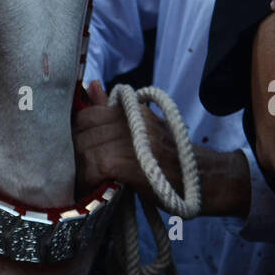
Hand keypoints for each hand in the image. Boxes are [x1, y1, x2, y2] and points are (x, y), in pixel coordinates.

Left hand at [74, 81, 183, 201]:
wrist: (206, 180)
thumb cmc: (171, 159)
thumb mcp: (144, 130)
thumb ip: (113, 112)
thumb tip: (91, 85)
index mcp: (131, 109)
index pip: (86, 114)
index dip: (74, 136)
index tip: (71, 154)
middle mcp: (132, 119)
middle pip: (82, 131)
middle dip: (71, 153)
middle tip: (69, 173)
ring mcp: (134, 139)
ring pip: (86, 148)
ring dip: (77, 169)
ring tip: (77, 183)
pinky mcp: (135, 162)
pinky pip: (97, 164)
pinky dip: (88, 179)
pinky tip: (88, 189)